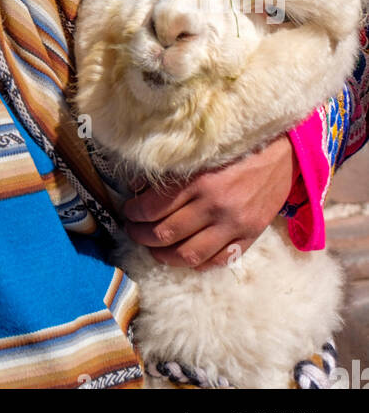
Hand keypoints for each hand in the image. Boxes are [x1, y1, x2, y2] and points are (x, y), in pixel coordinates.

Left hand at [121, 133, 297, 269]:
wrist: (285, 155)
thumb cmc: (240, 148)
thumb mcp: (205, 154)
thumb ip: (177, 173)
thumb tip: (141, 186)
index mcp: (201, 181)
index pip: (155, 207)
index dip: (135, 212)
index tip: (128, 210)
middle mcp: (215, 206)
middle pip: (166, 233)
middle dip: (141, 235)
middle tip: (132, 230)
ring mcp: (233, 226)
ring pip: (188, 254)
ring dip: (162, 255)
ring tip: (152, 247)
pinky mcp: (248, 237)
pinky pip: (216, 260)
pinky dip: (194, 263)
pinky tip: (182, 255)